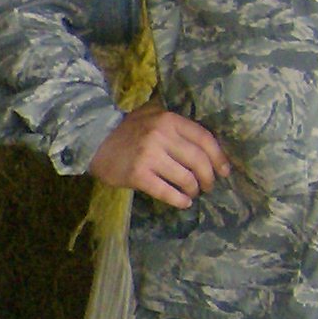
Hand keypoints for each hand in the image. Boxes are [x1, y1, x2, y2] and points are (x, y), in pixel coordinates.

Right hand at [90, 104, 230, 208]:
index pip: (205, 139)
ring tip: (193, 193)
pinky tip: (183, 203)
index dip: (219, 157)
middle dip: (208, 178)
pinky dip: (179, 200)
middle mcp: (161, 136)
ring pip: (185, 178)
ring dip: (194, 190)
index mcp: (169, 120)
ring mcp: (149, 156)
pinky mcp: (138, 175)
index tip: (224, 171)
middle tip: (208, 186)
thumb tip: (207, 144)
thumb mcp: (152, 115)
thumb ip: (176, 123)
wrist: (93, 142)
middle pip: (198, 161)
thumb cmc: (126, 130)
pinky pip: (167, 192)